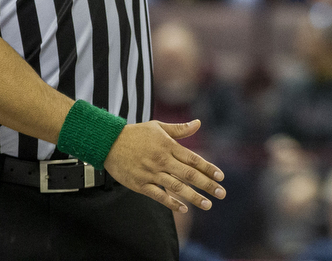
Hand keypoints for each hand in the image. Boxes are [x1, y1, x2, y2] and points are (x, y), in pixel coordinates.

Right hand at [103, 118, 225, 212]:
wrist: (109, 142)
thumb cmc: (136, 133)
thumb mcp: (158, 126)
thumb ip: (179, 129)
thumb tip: (198, 123)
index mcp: (168, 146)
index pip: (193, 158)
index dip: (208, 168)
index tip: (221, 176)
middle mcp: (162, 160)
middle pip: (189, 174)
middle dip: (207, 184)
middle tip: (222, 193)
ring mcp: (151, 173)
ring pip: (176, 187)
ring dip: (193, 197)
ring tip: (208, 204)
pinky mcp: (140, 184)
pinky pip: (158, 195)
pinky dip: (171, 202)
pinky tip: (184, 208)